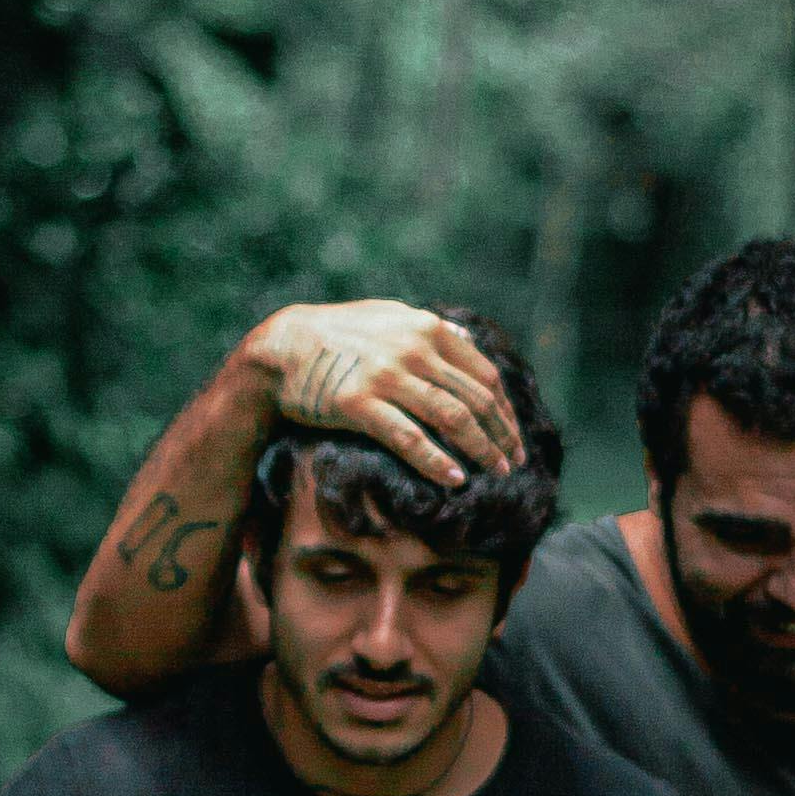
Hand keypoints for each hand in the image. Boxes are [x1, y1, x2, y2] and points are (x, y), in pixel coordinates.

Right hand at [241, 299, 520, 487]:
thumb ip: (428, 326)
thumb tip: (466, 336)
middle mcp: (413, 349)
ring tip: (495, 474)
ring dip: (481, 450)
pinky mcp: (359, 403)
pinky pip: (410, 438)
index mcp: (426, 328)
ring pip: (451, 417)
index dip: (505, 410)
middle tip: (513, 464)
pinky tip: (455, 480)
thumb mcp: (387, 316)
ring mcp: (386, 375)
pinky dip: (438, 461)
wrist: (281, 348)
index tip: (513, 437)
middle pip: (475, 398)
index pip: (484, 374)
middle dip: (501, 435)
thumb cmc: (337, 334)